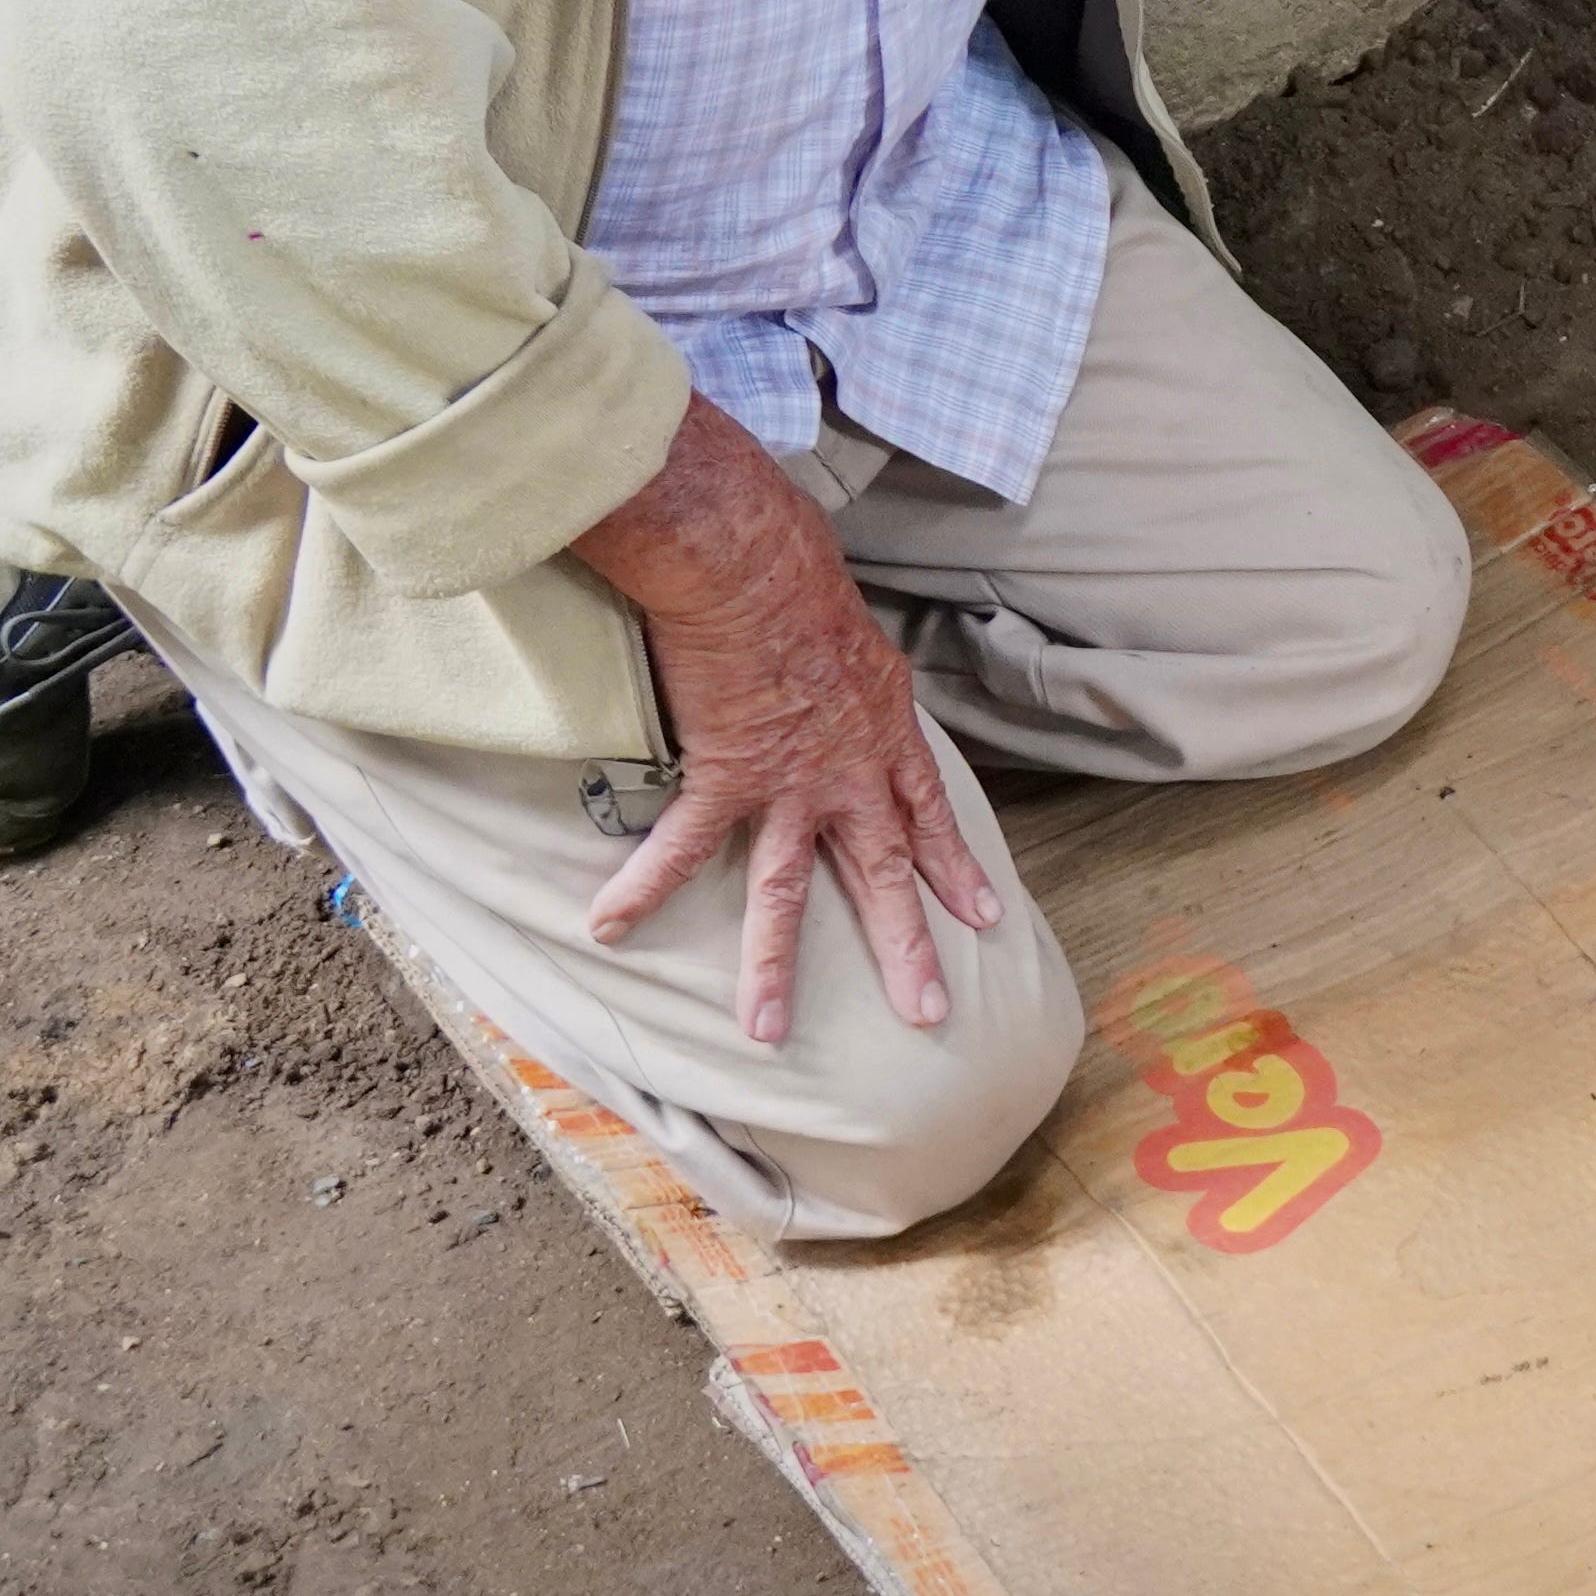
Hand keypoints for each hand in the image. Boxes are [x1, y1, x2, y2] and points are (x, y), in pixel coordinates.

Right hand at [565, 400, 1002, 1047]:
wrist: (756, 565)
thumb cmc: (801, 577)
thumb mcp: (856, 632)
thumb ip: (854, 671)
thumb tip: (843, 668)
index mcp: (886, 734)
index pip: (930, 816)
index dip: (956, 868)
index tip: (984, 916)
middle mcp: (850, 772)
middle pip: (884, 871)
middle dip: (906, 945)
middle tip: (929, 1012)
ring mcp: (790, 782)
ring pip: (787, 890)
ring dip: (775, 965)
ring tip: (766, 1030)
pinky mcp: (727, 776)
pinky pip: (682, 846)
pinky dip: (643, 885)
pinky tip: (611, 925)